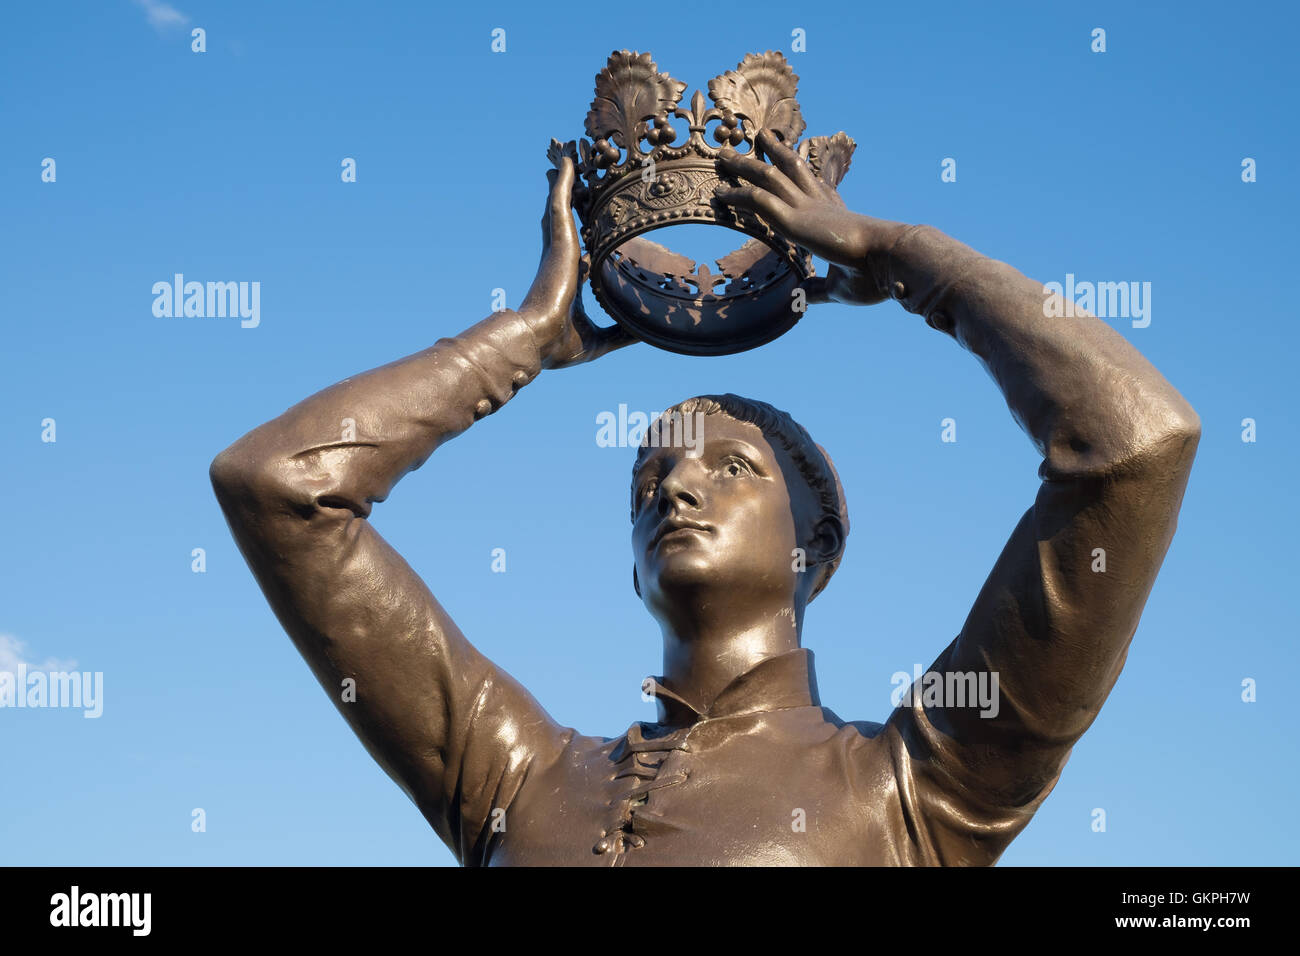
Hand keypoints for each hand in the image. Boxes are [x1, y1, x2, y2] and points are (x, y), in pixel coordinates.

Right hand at [517, 156, 639, 368]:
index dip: (581, 229)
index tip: (588, 217)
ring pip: (561, 204)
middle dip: (567, 194)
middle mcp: (560, 259)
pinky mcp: (558, 242)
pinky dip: (564, 181)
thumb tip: (644, 334)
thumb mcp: (601, 340)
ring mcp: (557, 249)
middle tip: (569, 169)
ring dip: (565, 179)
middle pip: (565, 218)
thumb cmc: (560, 345)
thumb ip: (621, 333)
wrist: (538, 342)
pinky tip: (567, 160)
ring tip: (569, 152)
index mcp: (569, 278)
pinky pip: (560, 203)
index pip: (577, 246)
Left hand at [715, 128, 907, 306]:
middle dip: (774, 152)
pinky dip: (737, 195)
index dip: (800, 171)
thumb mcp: (840, 286)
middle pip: (791, 168)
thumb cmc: (876, 274)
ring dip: (744, 166)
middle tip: (759, 137)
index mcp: (836, 214)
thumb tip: (803, 297)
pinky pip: (758, 200)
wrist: (893, 259)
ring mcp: (806, 208)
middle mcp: (820, 204)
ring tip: (723, 156)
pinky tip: (719, 193)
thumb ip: (818, 289)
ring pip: (768, 177)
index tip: (790, 157)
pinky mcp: (795, 219)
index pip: (814, 186)